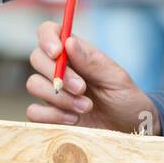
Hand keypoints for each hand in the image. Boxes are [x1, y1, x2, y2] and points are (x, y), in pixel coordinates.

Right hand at [26, 21, 159, 133]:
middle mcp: (59, 69)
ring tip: (86, 106)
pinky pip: (33, 112)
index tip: (57, 52)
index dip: (47, 38)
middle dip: (56, 73)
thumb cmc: (126, 99)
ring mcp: (52, 92)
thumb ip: (92, 62)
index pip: (50, 32)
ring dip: (59, 97)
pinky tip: (73, 120)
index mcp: (75, 53)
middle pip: (36, 57)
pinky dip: (51, 116)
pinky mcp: (49, 116)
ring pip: (33, 84)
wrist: (129, 130)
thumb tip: (68, 41)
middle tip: (82, 88)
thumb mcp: (116, 78)